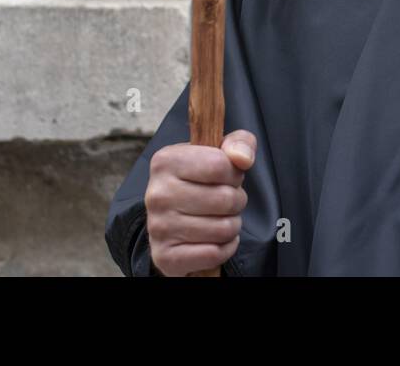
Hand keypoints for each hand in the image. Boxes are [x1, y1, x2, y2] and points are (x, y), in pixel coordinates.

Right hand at [144, 130, 255, 275]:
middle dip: (237, 201)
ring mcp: (158, 227)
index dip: (234, 173)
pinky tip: (214, 239)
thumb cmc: (201, 181)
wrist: (172, 220)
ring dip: (232, 225)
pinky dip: (224, 248)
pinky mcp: (165, 256)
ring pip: (223, 228)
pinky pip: (214, 254)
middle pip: (225, 199)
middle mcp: (156, 194)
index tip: (226, 177)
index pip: (220, 165)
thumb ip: (240, 143)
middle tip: (226, 201)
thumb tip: (243, 158)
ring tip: (220, 218)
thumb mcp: (219, 152)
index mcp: (166, 161)